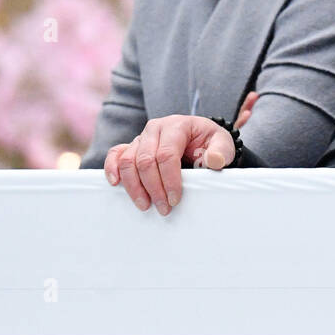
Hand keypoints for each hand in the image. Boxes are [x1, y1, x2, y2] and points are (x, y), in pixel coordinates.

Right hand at [103, 91, 259, 214]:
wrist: (200, 138)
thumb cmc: (209, 142)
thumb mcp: (222, 144)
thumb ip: (221, 151)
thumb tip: (213, 161)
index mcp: (177, 125)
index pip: (167, 154)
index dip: (169, 179)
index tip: (175, 199)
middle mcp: (156, 129)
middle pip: (145, 160)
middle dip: (153, 188)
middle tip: (163, 208)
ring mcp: (142, 137)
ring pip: (128, 161)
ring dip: (134, 186)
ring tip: (145, 205)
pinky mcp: (132, 146)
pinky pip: (116, 154)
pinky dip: (112, 168)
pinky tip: (116, 184)